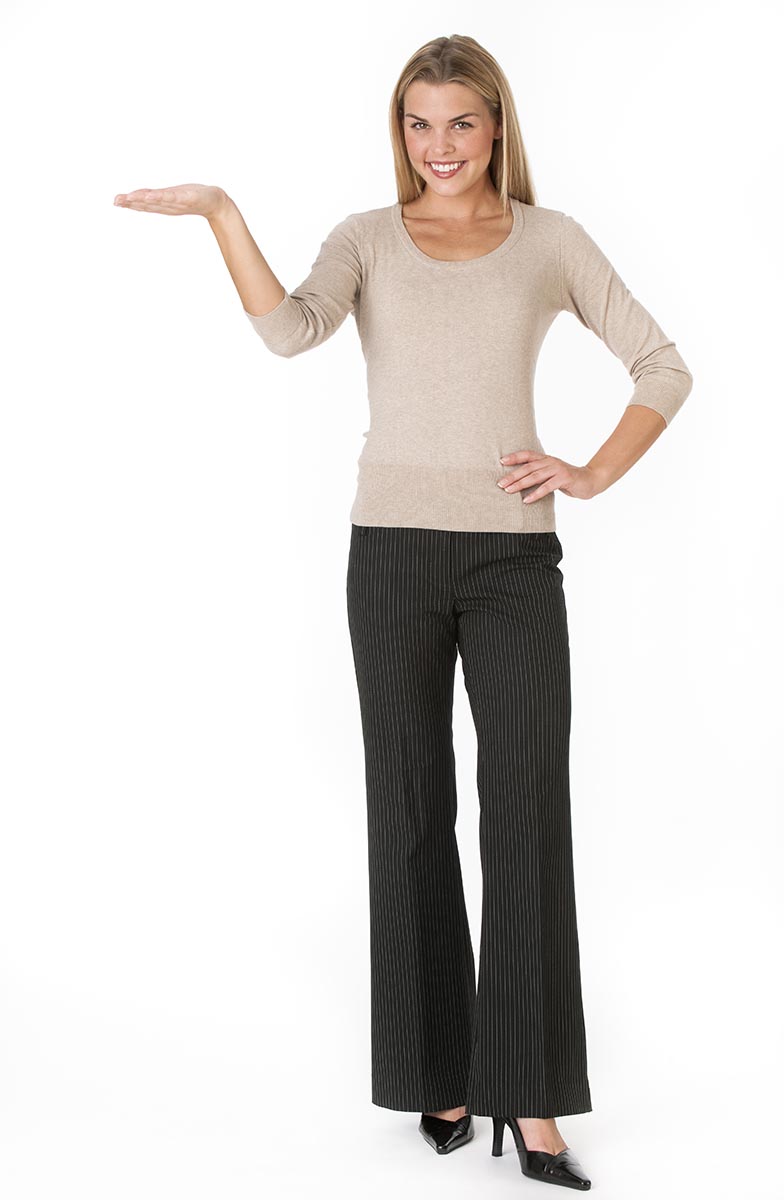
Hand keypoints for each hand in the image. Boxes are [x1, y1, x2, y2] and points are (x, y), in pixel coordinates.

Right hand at [113, 184, 229, 220]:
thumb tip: (142, 195)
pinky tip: (152, 194)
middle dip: (131, 202)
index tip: (116, 201)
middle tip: (116, 200)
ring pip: (157, 201)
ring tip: (130, 197)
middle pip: (146, 203)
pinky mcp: (188, 198)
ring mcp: (177, 202)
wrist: (216, 203)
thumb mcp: (173, 198)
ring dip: (143, 199)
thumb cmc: (194, 199)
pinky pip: (173, 197)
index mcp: (163, 204)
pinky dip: (162, 196)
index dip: (129, 203)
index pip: (143, 202)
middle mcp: (168, 205)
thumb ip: (158, 198)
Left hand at [497, 451, 607, 502]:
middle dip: (512, 475)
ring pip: (535, 476)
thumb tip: (519, 482)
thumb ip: (539, 475)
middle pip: (528, 467)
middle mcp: (550, 461)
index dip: (514, 457)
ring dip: (520, 484)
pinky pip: (547, 487)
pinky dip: (536, 494)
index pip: (527, 455)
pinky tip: (526, 500)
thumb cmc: (568, 480)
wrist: (590, 480)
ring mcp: (558, 469)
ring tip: (508, 490)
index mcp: (546, 459)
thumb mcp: (552, 475)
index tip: (501, 461)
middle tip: (500, 483)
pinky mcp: (564, 478)